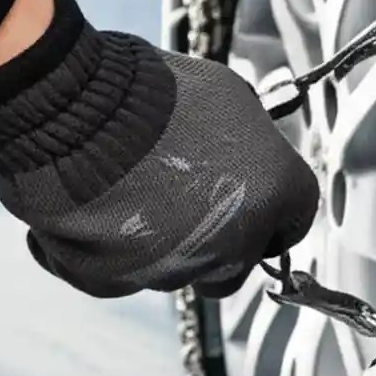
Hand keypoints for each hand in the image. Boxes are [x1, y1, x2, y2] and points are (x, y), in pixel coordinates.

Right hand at [0, 0, 318, 297]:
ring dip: (171, 241)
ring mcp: (176, 269)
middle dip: (225, 236)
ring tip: (140, 190)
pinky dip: (119, 249)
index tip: (256, 198)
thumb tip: (251, 152)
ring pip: (184, 269)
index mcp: (273, 195)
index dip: (275, 208)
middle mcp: (234, 243)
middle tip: (193, 196)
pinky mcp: (120, 282)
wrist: (79, 107)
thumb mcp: (229, 97)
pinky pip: (127, 274)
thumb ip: (252, 142)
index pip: (296, 219)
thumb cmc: (153, 92)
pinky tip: (105, 207)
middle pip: (242, 259)